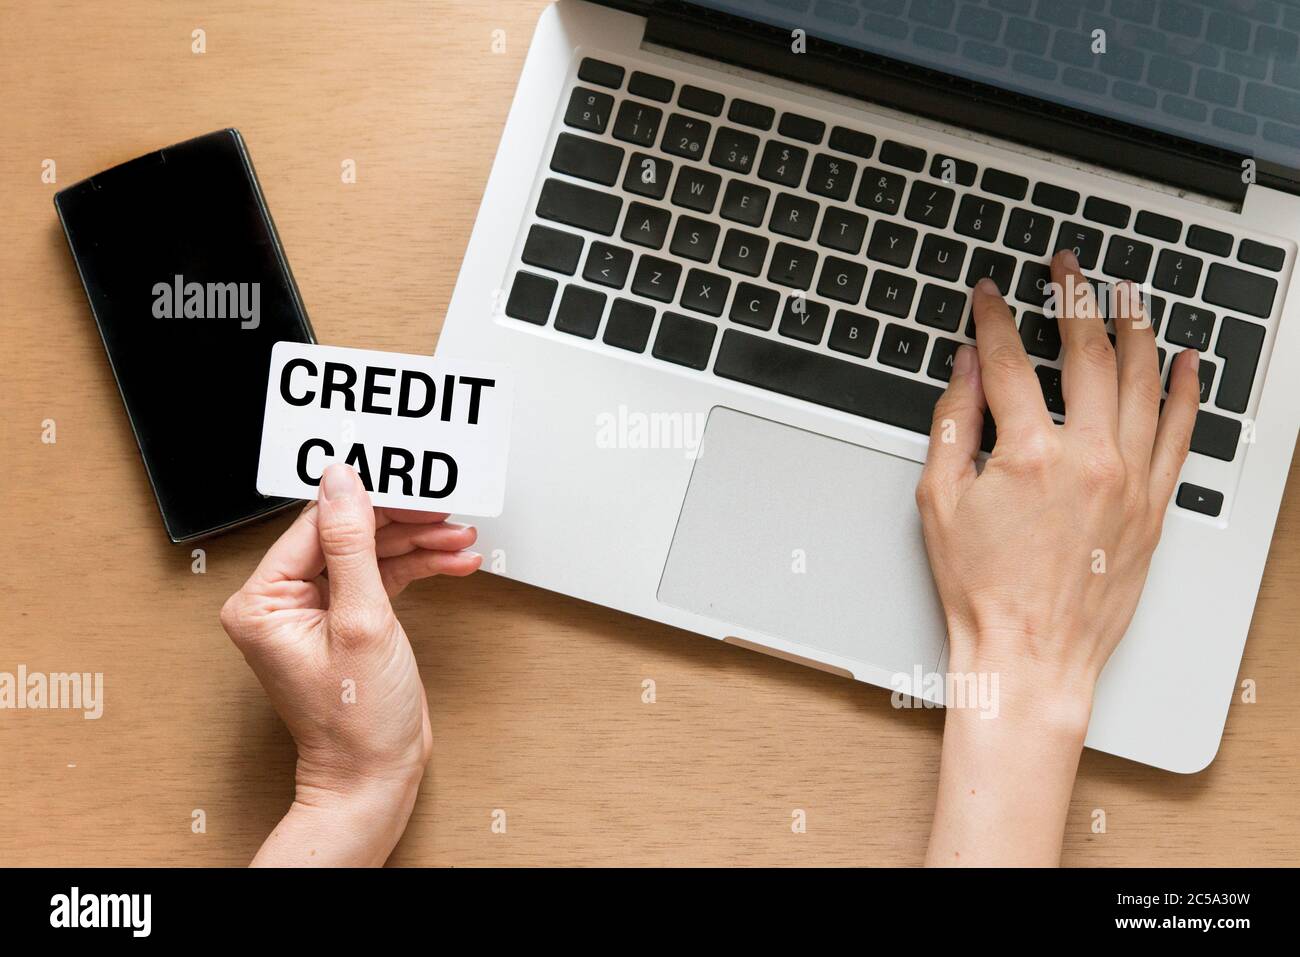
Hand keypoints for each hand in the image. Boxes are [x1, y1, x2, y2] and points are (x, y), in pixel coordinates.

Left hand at [220, 463, 478, 865]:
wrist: (375, 776)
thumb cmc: (357, 721)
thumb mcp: (361, 622)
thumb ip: (352, 545)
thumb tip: (341, 483)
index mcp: (262, 600)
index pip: (317, 526)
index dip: (368, 503)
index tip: (411, 489)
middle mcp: (281, 602)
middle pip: (347, 534)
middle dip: (403, 525)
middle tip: (444, 515)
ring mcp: (315, 611)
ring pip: (370, 552)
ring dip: (418, 544)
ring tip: (459, 538)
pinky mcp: (347, 621)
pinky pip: (382, 577)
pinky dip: (418, 567)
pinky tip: (452, 561)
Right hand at [918, 250, 1200, 864]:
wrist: (1031, 654)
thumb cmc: (981, 588)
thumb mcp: (939, 500)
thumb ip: (952, 421)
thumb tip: (967, 365)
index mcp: (1029, 455)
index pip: (1010, 361)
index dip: (995, 317)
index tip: (989, 294)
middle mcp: (1089, 459)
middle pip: (1087, 353)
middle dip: (1072, 297)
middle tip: (1064, 267)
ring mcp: (1130, 480)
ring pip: (1142, 380)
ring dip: (1134, 325)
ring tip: (1124, 290)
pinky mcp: (1154, 505)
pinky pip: (1179, 433)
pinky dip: (1185, 390)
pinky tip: (1185, 358)